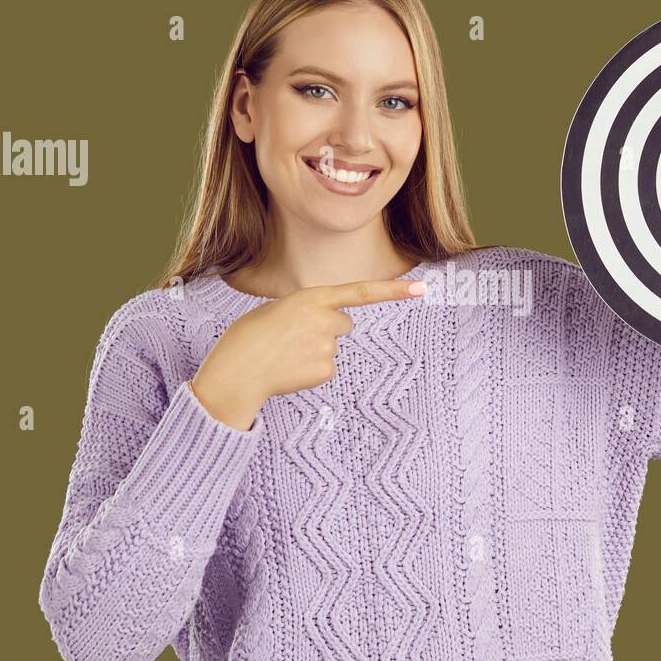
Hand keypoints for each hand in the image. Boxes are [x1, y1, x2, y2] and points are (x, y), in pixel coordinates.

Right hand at [190, 277, 427, 429]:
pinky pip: (328, 368)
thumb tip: (330, 325)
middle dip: (327, 329)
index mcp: (311, 297)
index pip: (360, 291)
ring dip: (314, 350)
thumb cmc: (250, 337)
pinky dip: (311, 370)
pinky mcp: (326, 371)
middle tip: (294, 338)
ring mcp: (328, 347)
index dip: (394, 290)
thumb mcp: (278, 309)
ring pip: (332, 347)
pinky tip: (290, 370)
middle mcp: (325, 320)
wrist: (236, 372)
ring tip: (285, 354)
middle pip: (344, 323)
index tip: (423, 288)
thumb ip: (308, 310)